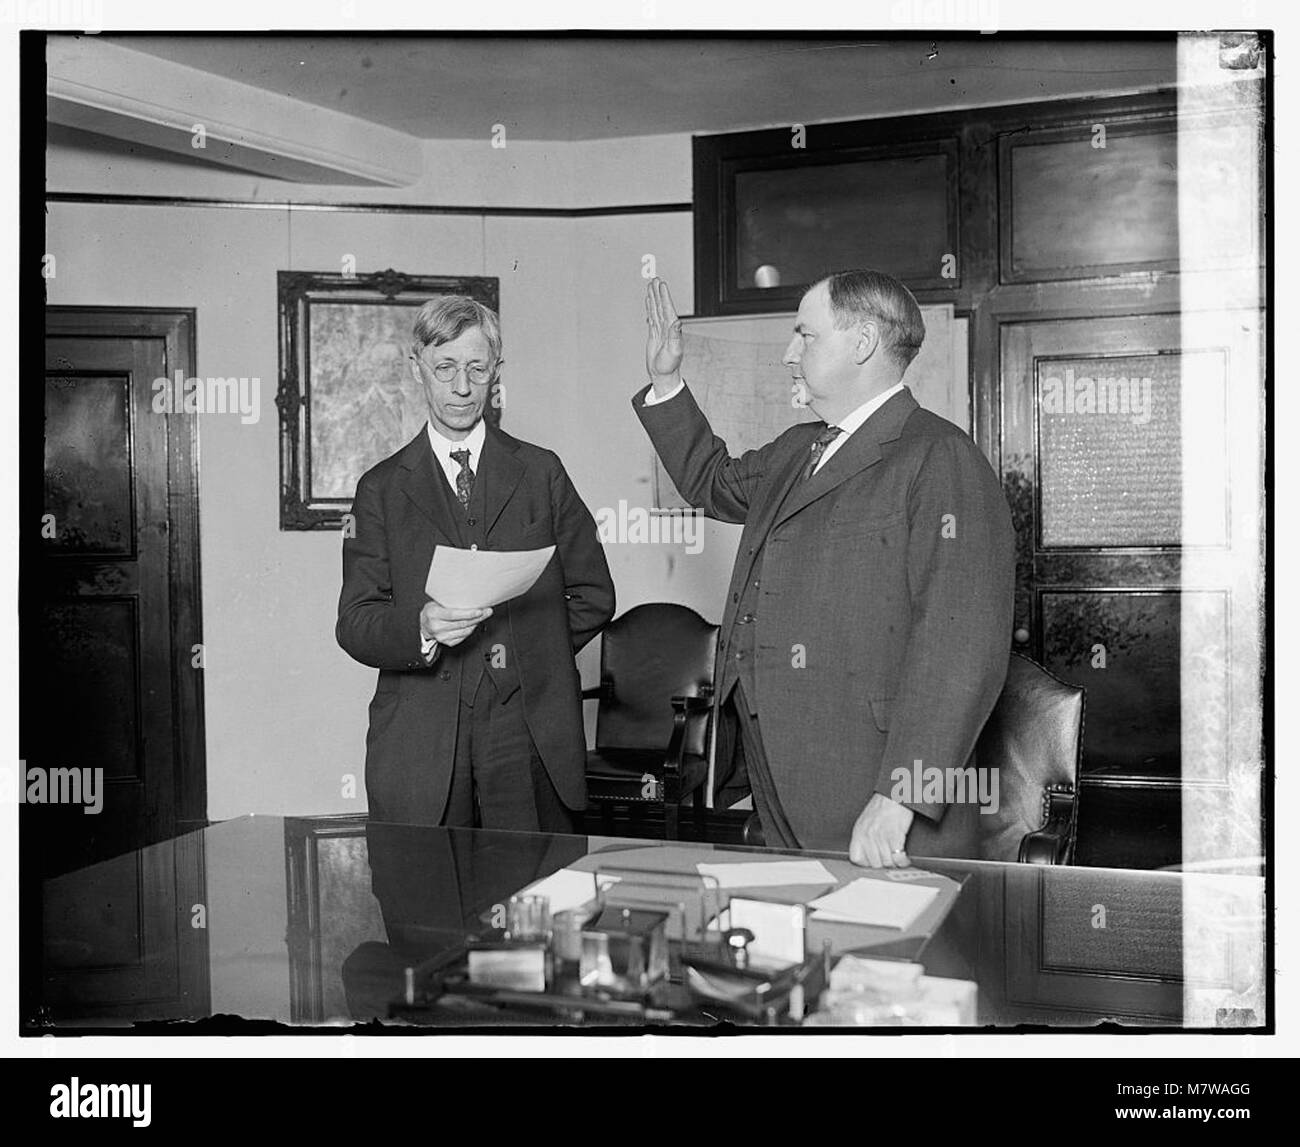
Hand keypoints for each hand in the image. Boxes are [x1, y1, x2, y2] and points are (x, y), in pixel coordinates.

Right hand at [420, 600, 491, 646]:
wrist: (424, 625)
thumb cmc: (433, 611)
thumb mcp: (437, 602)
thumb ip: (450, 601)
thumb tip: (470, 596)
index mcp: (433, 614)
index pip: (453, 615)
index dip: (468, 613)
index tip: (480, 610)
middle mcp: (436, 627)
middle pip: (462, 623)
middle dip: (478, 617)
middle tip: (487, 611)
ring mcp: (442, 636)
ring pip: (465, 631)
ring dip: (476, 623)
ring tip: (483, 616)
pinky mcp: (447, 642)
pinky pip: (464, 636)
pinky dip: (470, 629)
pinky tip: (474, 623)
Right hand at [644, 277, 682, 392]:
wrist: (663, 374)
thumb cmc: (670, 365)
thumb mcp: (674, 350)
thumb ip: (675, 335)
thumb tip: (678, 322)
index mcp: (672, 328)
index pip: (667, 308)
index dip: (664, 296)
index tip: (661, 285)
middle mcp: (667, 327)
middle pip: (661, 305)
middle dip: (658, 292)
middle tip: (655, 279)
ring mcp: (661, 329)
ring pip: (656, 309)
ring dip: (654, 297)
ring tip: (650, 286)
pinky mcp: (655, 334)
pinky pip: (652, 317)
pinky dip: (650, 307)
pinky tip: (649, 301)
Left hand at [849, 793, 915, 867]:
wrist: (894, 795)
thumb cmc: (882, 807)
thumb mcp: (865, 822)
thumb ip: (864, 838)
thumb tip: (869, 854)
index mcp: (858, 832)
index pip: (856, 858)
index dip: (866, 863)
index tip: (874, 862)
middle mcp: (867, 836)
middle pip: (874, 864)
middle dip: (883, 864)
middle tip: (890, 859)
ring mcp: (880, 837)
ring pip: (887, 863)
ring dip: (895, 863)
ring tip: (898, 858)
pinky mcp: (894, 836)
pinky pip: (898, 858)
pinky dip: (903, 861)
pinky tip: (905, 858)